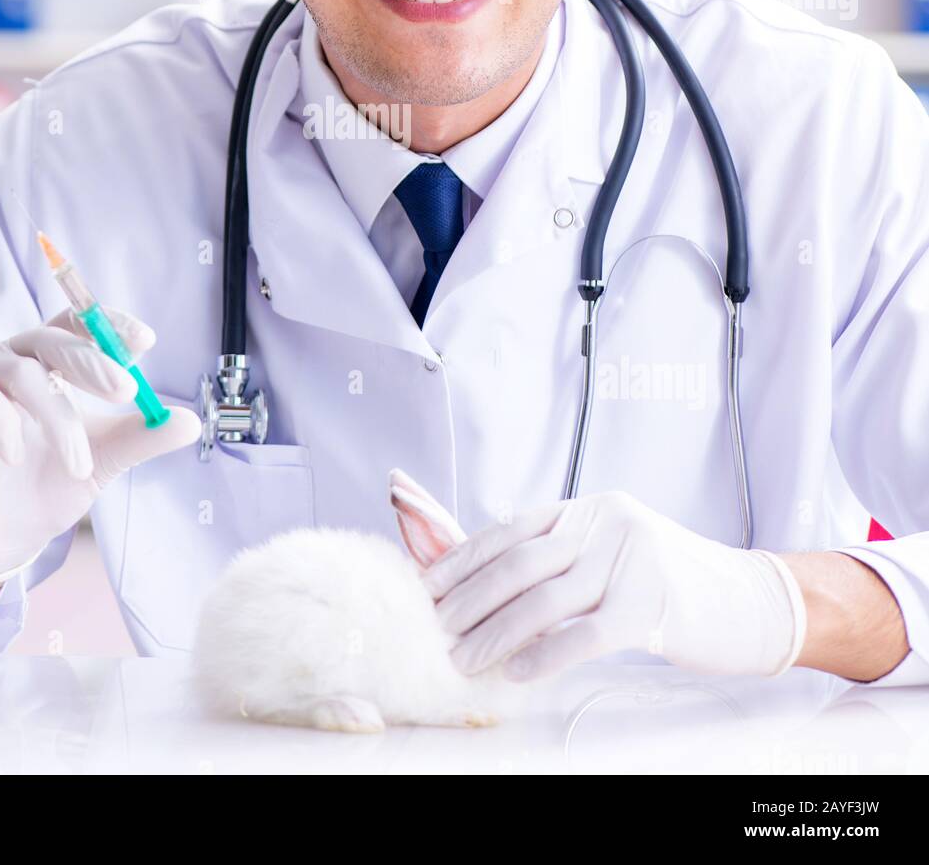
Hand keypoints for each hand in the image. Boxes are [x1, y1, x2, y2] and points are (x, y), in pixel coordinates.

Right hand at [0, 306, 200, 589]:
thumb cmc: (45, 488)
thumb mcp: (103, 461)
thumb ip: (141, 437)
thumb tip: (192, 422)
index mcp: (51, 362)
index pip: (80, 325)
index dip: (110, 325)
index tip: (146, 340)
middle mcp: (12, 359)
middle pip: (54, 339)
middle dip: (93, 361)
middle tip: (126, 390)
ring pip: (22, 374)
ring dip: (57, 417)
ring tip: (79, 464)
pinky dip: (1, 422)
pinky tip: (16, 455)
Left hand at [420, 490, 806, 680]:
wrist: (756, 601)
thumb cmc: (672, 587)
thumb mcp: (612, 555)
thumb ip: (560, 561)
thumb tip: (488, 587)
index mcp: (590, 508)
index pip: (510, 529)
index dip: (464, 558)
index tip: (427, 586)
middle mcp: (606, 522)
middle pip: (519, 561)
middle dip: (469, 598)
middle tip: (435, 629)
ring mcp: (631, 559)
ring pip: (545, 598)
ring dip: (495, 632)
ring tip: (463, 659)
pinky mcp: (654, 603)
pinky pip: (587, 633)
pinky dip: (545, 654)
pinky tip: (516, 673)